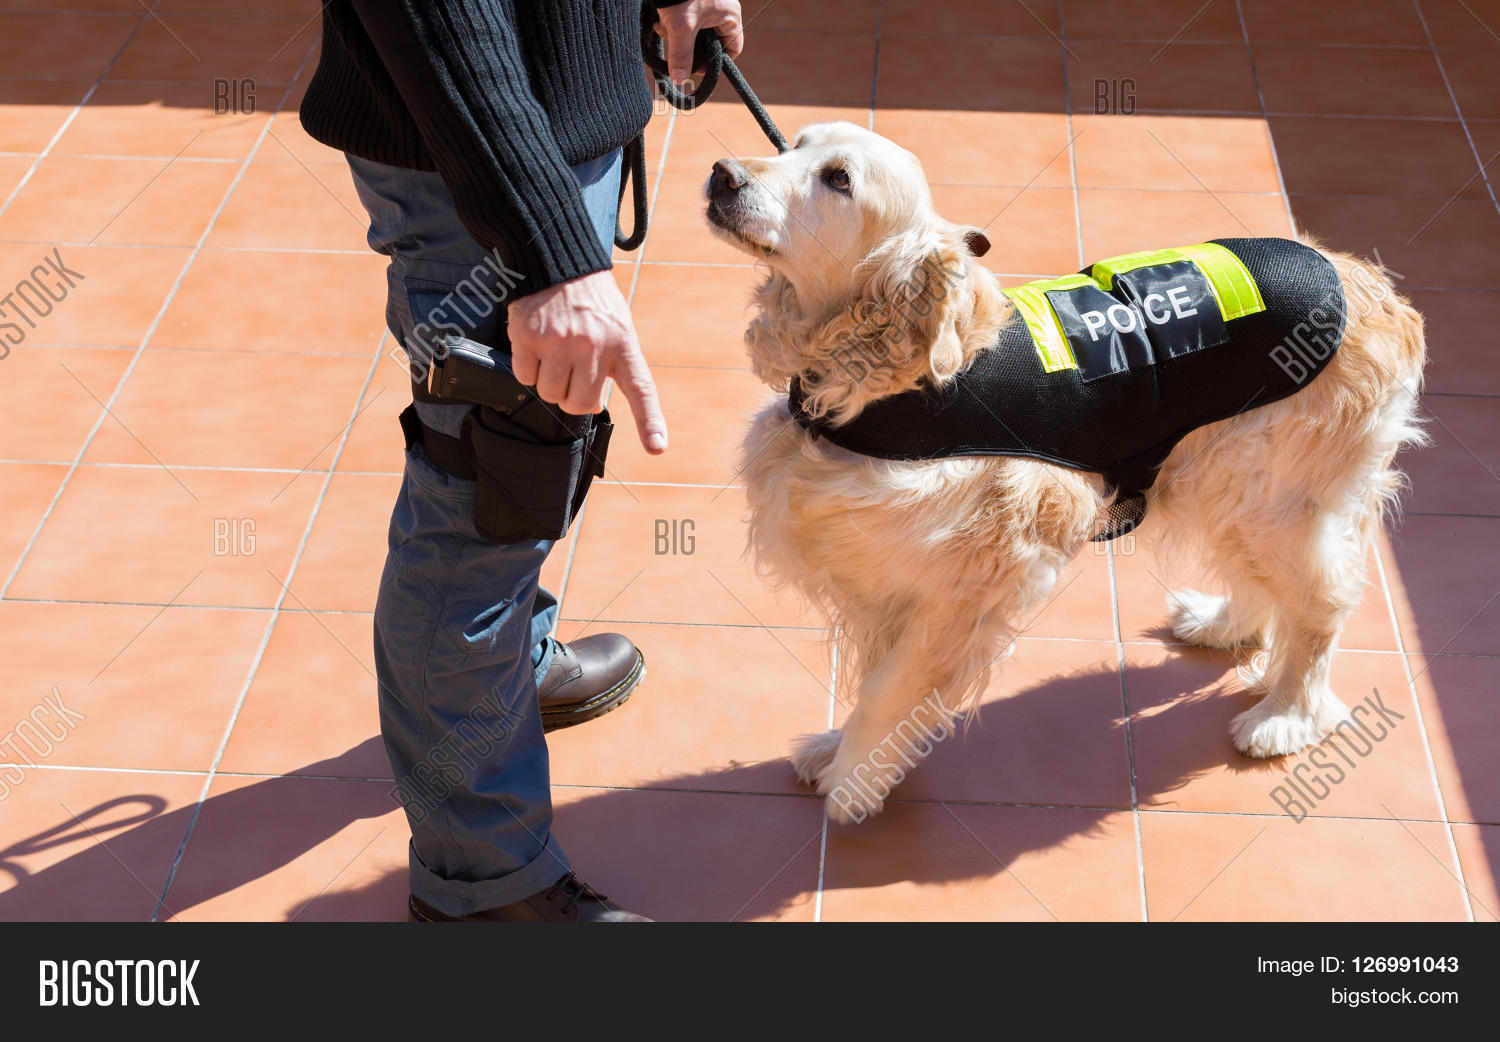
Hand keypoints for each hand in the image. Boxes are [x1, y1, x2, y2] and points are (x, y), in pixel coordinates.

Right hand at [508, 270, 666, 453]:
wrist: (556, 260)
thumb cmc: (589, 301)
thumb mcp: (616, 326)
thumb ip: (611, 364)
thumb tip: (588, 406)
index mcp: (623, 344)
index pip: (641, 389)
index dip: (649, 421)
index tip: (657, 447)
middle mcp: (593, 346)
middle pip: (579, 404)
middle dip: (571, 397)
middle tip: (570, 372)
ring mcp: (559, 342)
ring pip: (549, 394)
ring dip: (548, 382)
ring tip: (553, 353)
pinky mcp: (529, 337)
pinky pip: (525, 377)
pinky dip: (526, 368)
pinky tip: (534, 343)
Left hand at [656, 0, 743, 86]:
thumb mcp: (681, 28)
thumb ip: (681, 56)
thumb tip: (680, 79)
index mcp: (730, 16)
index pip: (731, 49)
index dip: (716, 62)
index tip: (698, 68)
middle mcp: (722, 10)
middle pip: (709, 42)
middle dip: (689, 46)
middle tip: (675, 48)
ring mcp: (706, 4)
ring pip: (694, 31)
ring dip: (677, 34)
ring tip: (664, 28)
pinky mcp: (691, 1)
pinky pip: (685, 19)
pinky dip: (672, 22)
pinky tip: (660, 19)